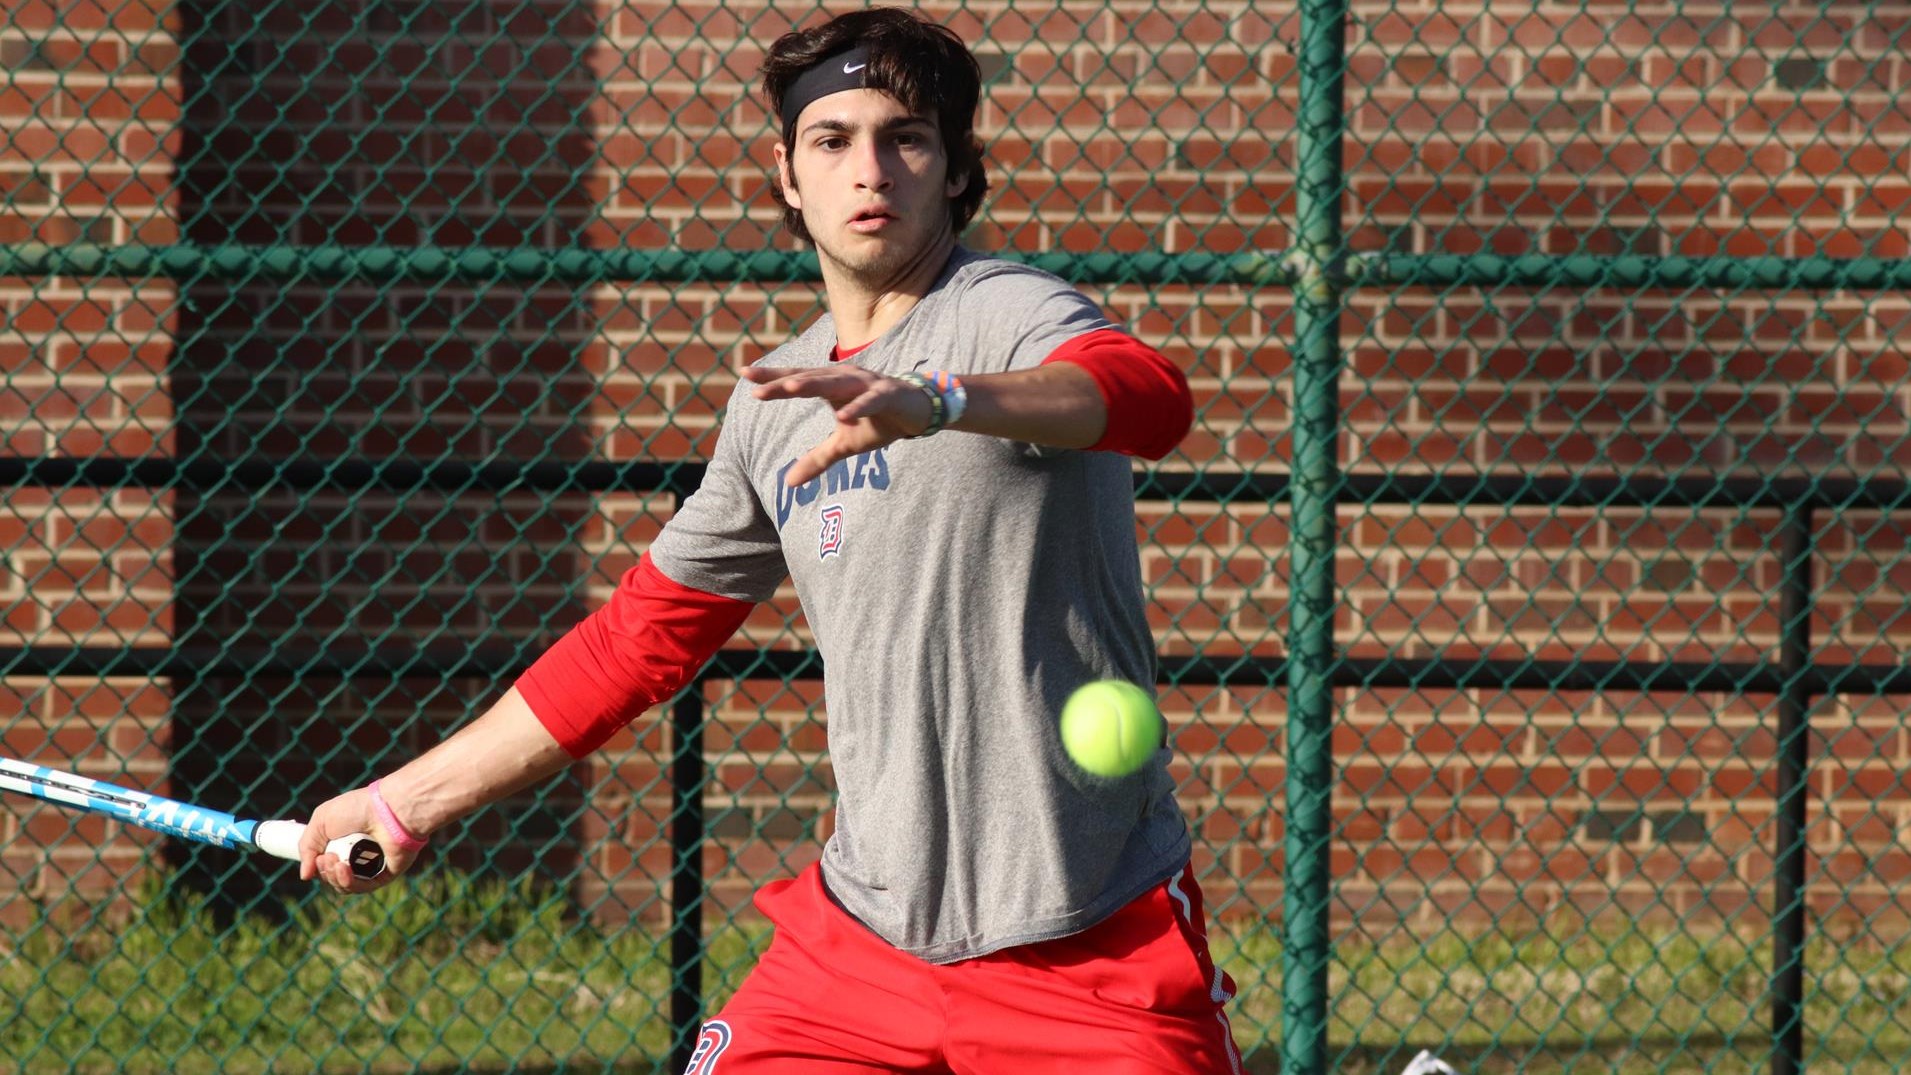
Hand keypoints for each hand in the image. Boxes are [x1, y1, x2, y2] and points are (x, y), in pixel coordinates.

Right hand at [297, 786, 424, 893]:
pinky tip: (344, 869)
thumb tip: (305, 876)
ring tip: (336, 861)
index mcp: (344, 842)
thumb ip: (307, 847)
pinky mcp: (385, 874)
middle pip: (333, 877)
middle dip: (325, 871)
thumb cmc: (356, 809)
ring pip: (345, 885)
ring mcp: (372, 866)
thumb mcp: (321, 821)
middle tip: (328, 857)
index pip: (326, 865)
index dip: (318, 866)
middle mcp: (358, 855)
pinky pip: (363, 887)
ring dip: (334, 877)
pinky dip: (350, 882)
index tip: (317, 858)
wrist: (388, 810)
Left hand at [742, 365, 932, 485]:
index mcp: (832, 385)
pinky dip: (858, 406)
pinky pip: (871, 400)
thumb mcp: (844, 444)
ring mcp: (867, 383)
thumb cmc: (879, 422)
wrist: (921, 412)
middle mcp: (845, 378)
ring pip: (836, 383)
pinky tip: (843, 415)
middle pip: (809, 379)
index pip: (797, 379)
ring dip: (813, 384)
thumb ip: (817, 459)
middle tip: (758, 388)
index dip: (772, 378)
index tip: (745, 375)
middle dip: (784, 382)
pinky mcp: (888, 394)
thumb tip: (787, 483)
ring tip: (789, 388)